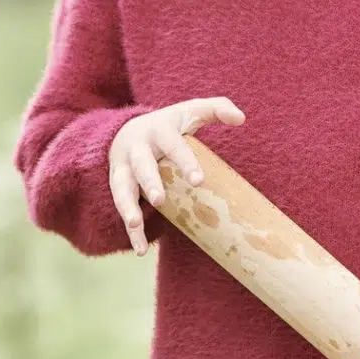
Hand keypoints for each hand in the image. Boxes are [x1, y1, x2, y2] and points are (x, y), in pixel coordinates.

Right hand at [108, 97, 245, 254]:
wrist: (125, 130)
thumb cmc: (169, 124)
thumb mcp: (190, 111)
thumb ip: (217, 109)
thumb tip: (241, 118)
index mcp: (159, 129)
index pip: (173, 145)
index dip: (185, 162)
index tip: (199, 181)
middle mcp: (137, 148)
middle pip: (142, 165)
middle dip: (149, 182)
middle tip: (160, 200)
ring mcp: (124, 167)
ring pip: (122, 187)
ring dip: (127, 205)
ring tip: (135, 223)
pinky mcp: (118, 185)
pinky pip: (121, 207)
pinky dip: (130, 229)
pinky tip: (140, 249)